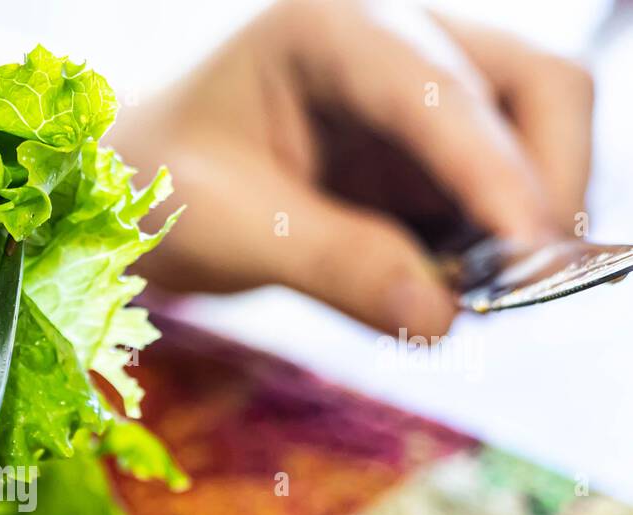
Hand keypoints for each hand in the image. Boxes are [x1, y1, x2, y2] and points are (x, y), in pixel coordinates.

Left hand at [120, 0, 594, 335]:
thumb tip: (441, 320)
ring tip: (474, 301)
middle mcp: (395, 45)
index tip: (526, 248)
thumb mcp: (229, 227)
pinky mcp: (429, 161)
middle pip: (532, 89)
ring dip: (528, 228)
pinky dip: (497, 252)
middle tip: (515, 290)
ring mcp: (422, 103)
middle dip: (543, 187)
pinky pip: (498, 201)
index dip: (493, 167)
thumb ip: (333, 263)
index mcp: (329, 29)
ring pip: (535, 144)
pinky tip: (448, 293)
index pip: (439, 87)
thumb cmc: (160, 188)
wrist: (137, 198)